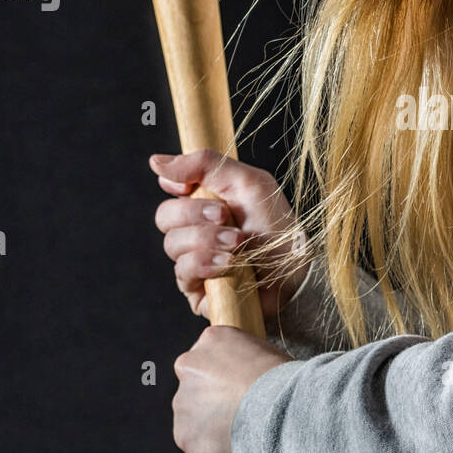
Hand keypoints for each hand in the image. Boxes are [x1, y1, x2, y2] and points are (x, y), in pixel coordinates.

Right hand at [149, 148, 311, 323]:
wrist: (296, 270)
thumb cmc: (277, 226)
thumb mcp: (248, 183)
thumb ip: (205, 165)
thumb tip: (156, 162)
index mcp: (206, 202)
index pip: (170, 188)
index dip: (175, 184)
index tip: (189, 186)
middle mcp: (196, 231)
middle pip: (164, 216)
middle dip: (193, 213)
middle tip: (225, 216)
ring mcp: (194, 261)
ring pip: (172, 244)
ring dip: (206, 240)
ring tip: (237, 242)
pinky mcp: (197, 289)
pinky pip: (183, 272)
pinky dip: (205, 263)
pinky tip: (229, 263)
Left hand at [172, 325, 289, 452]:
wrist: (279, 412)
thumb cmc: (284, 383)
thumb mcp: (266, 355)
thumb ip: (244, 363)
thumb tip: (244, 382)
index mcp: (212, 339)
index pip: (210, 356)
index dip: (225, 376)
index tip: (240, 388)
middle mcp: (189, 365)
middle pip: (195, 385)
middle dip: (211, 399)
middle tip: (238, 413)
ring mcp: (183, 400)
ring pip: (193, 415)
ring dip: (210, 425)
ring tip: (241, 434)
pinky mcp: (183, 434)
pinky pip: (196, 443)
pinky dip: (210, 450)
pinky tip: (234, 449)